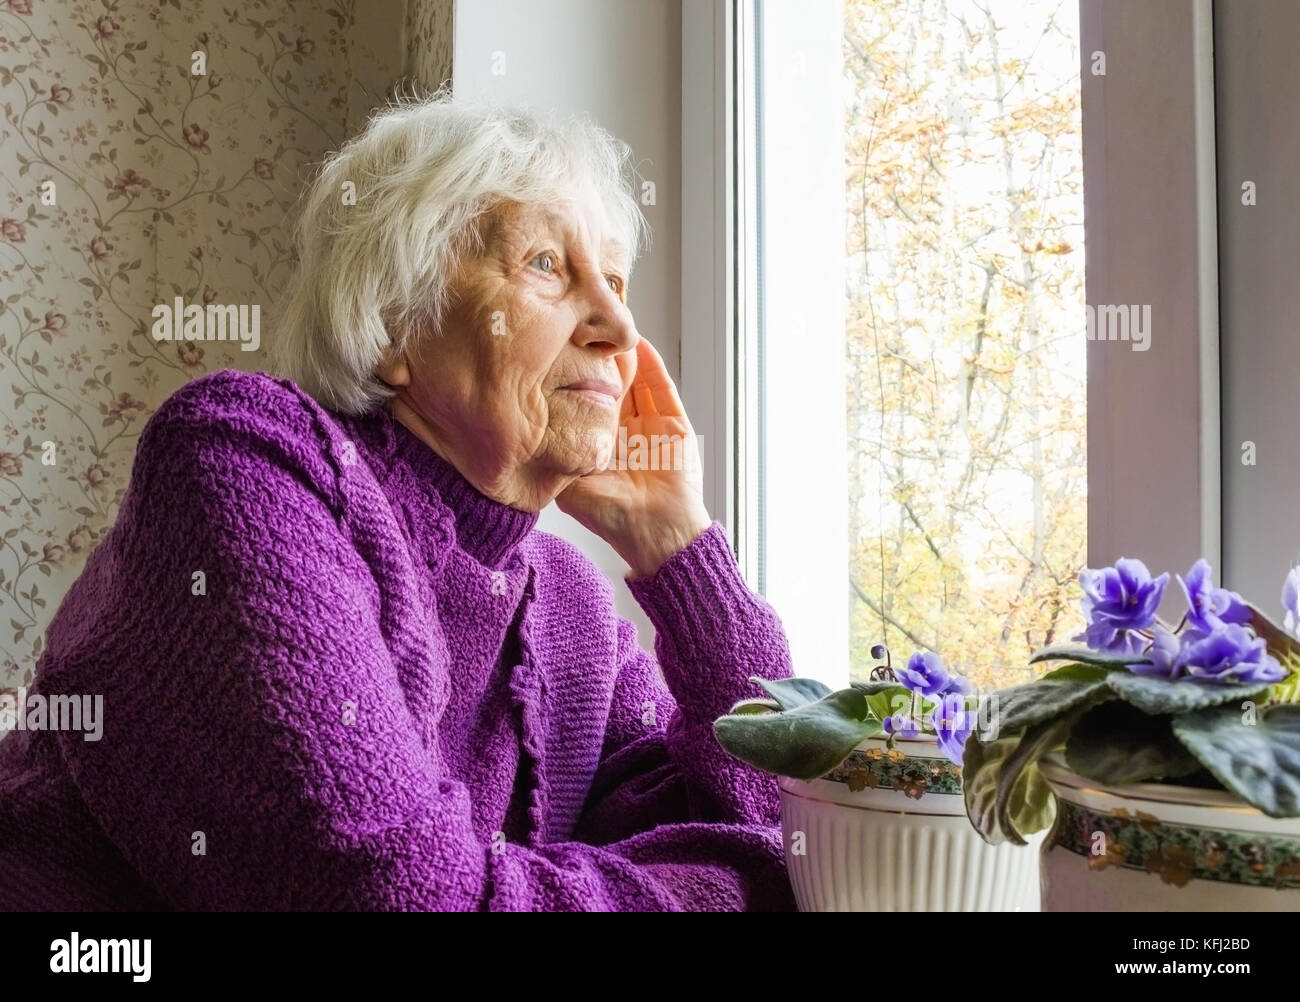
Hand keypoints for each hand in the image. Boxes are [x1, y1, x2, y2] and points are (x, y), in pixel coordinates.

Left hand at [556, 337, 710, 576]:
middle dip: (596, 362)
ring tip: (607, 332)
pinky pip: (662, 388)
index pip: (583, 403)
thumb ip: (552, 462)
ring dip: (622, 357)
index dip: (572, 381)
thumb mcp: (570, 488)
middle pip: (609, 386)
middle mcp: (623, 432)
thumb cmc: (613, 517)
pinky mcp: (674, 423)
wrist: (657, 533)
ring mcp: (650, 425)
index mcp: (599, 445)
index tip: (556, 357)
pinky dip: (652, 365)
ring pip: (635, 381)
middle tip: (581, 334)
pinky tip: (639, 344)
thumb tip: (523, 438)